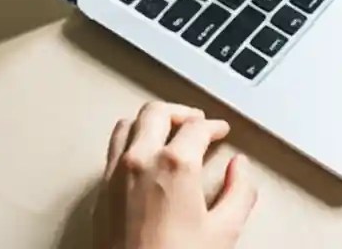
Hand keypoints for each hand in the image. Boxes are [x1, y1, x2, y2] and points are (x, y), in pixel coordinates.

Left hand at [93, 102, 257, 248]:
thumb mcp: (224, 230)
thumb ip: (240, 191)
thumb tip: (240, 169)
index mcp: (174, 164)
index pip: (197, 127)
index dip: (214, 126)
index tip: (219, 131)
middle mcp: (140, 161)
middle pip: (157, 112)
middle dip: (181, 113)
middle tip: (196, 121)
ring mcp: (115, 174)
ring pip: (127, 124)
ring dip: (150, 122)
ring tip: (167, 131)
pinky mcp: (100, 191)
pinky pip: (112, 149)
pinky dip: (130, 141)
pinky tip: (142, 154)